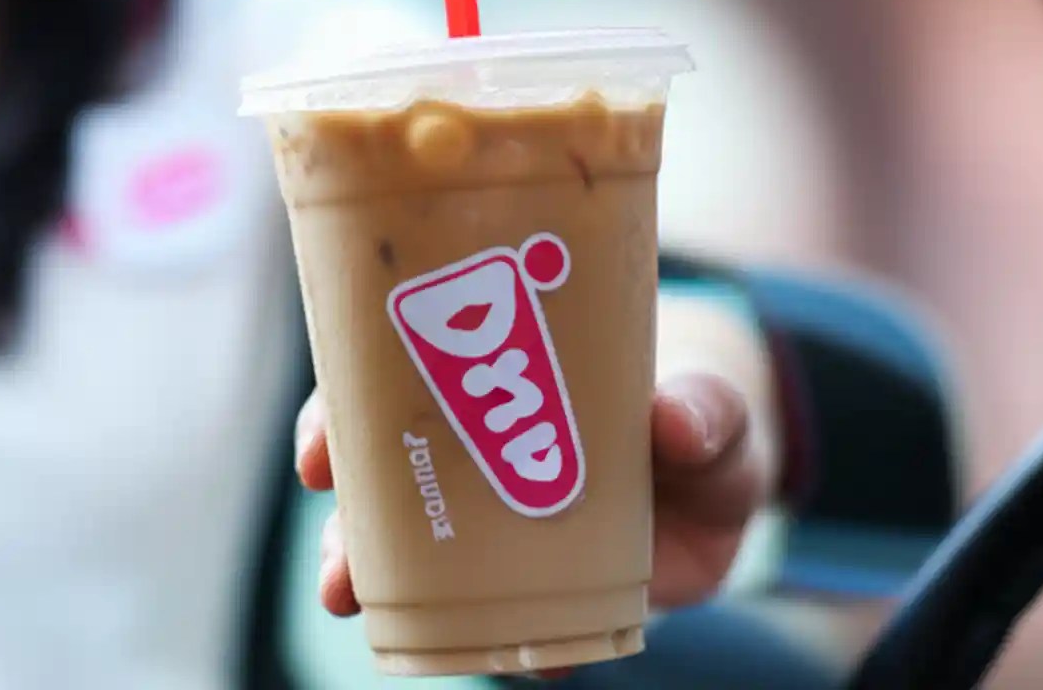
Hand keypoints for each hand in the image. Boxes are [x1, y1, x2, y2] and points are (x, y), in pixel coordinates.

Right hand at [294, 372, 767, 622]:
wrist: (727, 483)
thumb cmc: (701, 416)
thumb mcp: (711, 406)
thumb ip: (704, 411)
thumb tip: (673, 421)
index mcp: (499, 384)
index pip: (398, 386)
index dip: (344, 415)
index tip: (316, 451)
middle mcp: (485, 454)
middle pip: (391, 480)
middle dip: (350, 525)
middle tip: (337, 565)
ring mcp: (508, 526)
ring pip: (425, 556)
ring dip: (389, 587)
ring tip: (369, 611)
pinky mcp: (543, 588)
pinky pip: (501, 620)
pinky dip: (492, 642)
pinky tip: (504, 659)